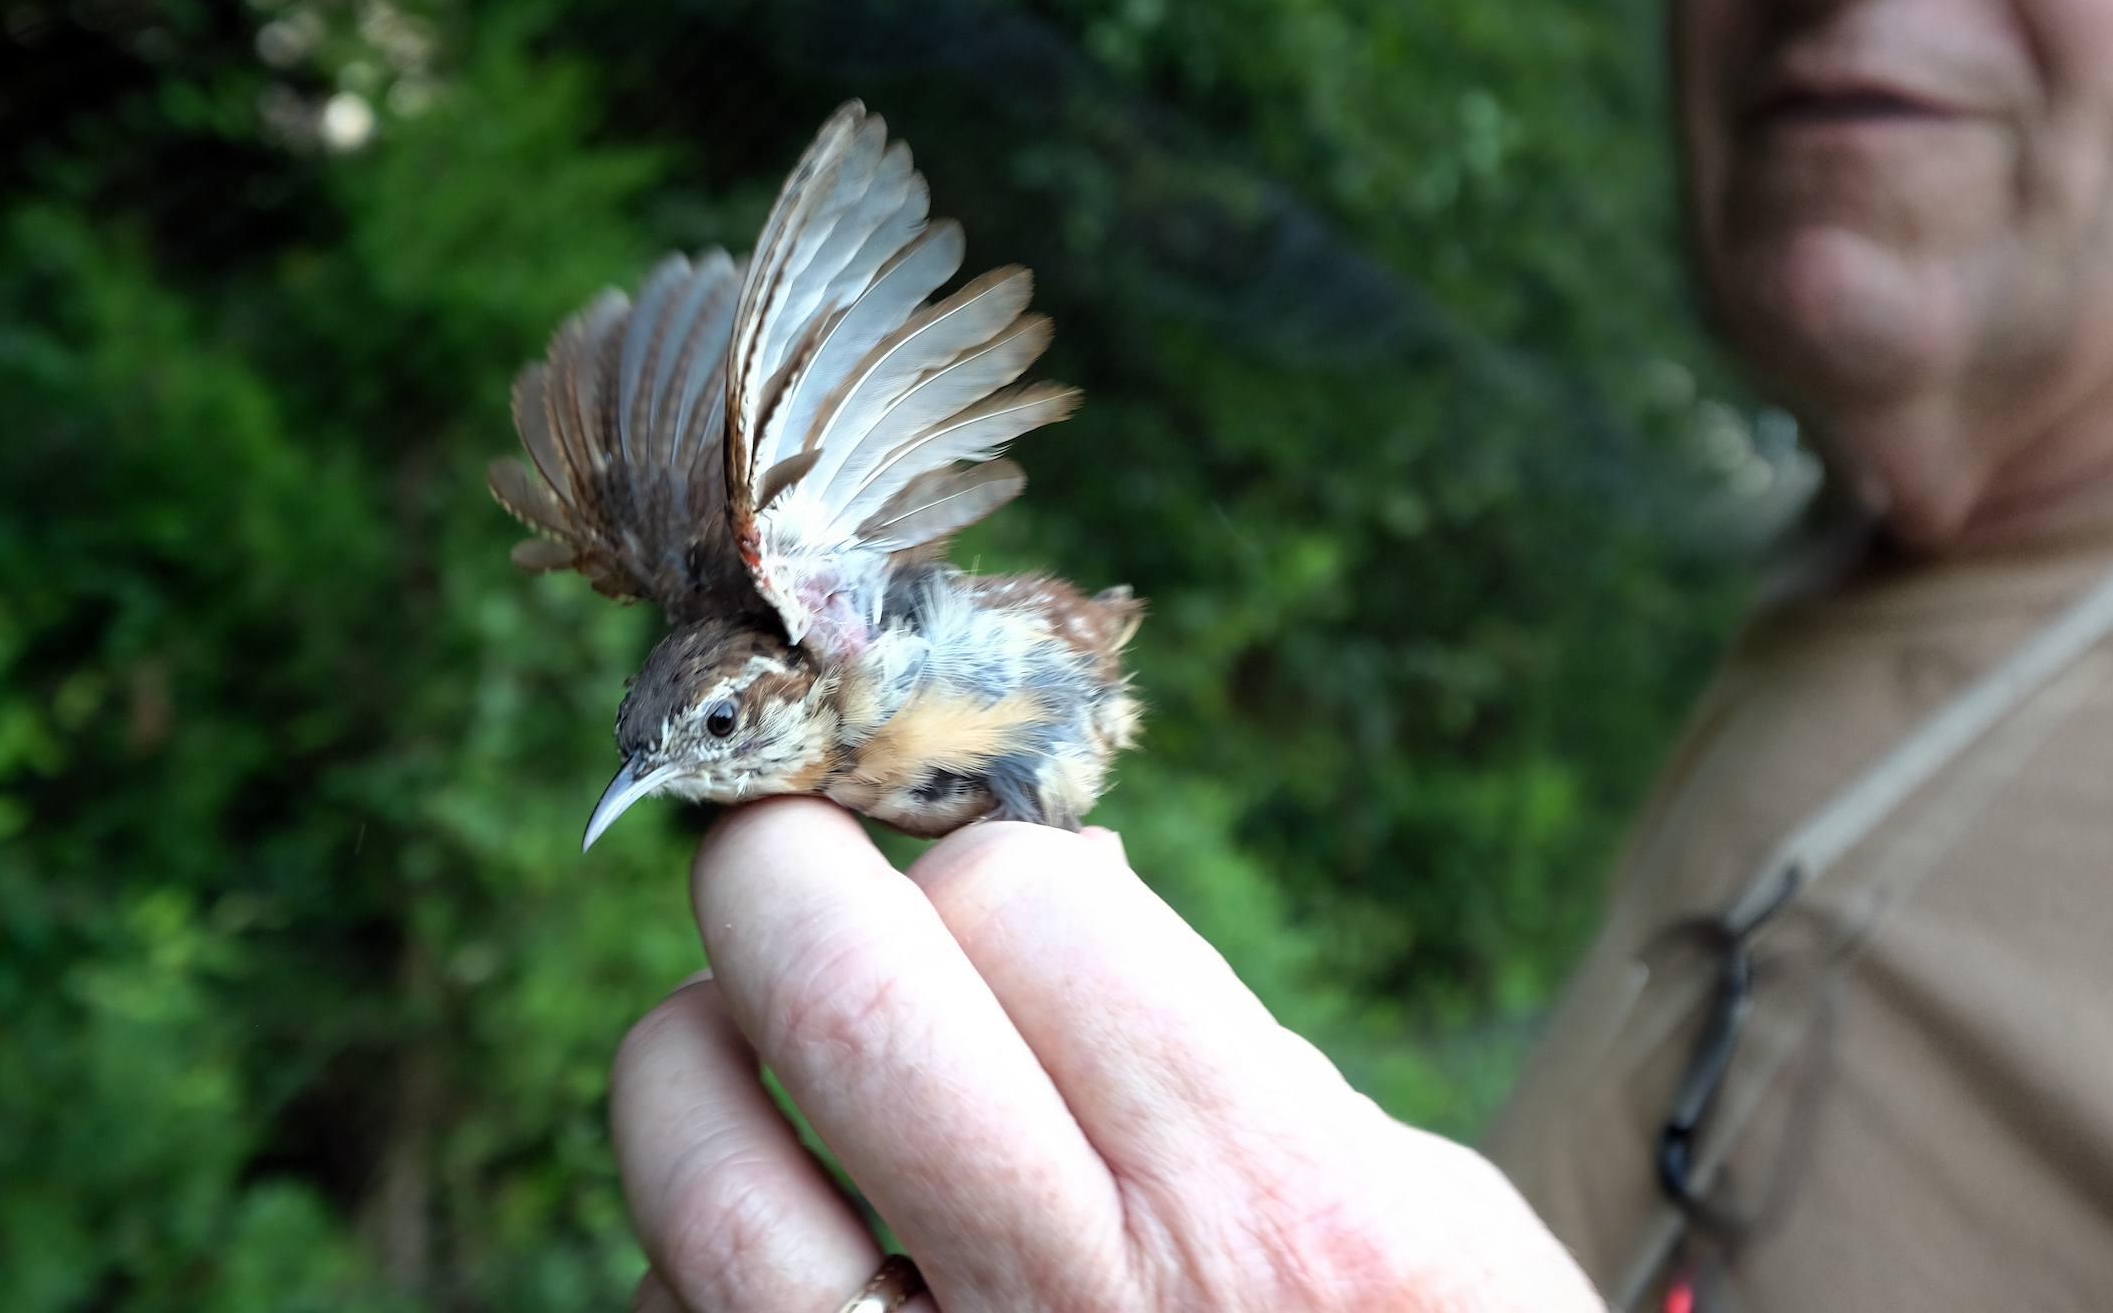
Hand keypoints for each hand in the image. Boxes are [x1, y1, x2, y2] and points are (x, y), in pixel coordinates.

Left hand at [610, 796, 1602, 1312]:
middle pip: (849, 1011)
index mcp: (1268, 1202)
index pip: (1025, 910)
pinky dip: (695, 1263)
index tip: (973, 874)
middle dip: (775, 876)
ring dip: (683, 1064)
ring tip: (728, 1034)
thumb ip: (1235, 1054)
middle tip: (767, 847)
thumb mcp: (1429, 1215)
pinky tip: (778, 1242)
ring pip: (709, 1195)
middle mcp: (1086, 1311)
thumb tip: (1049, 892)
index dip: (980, 856)